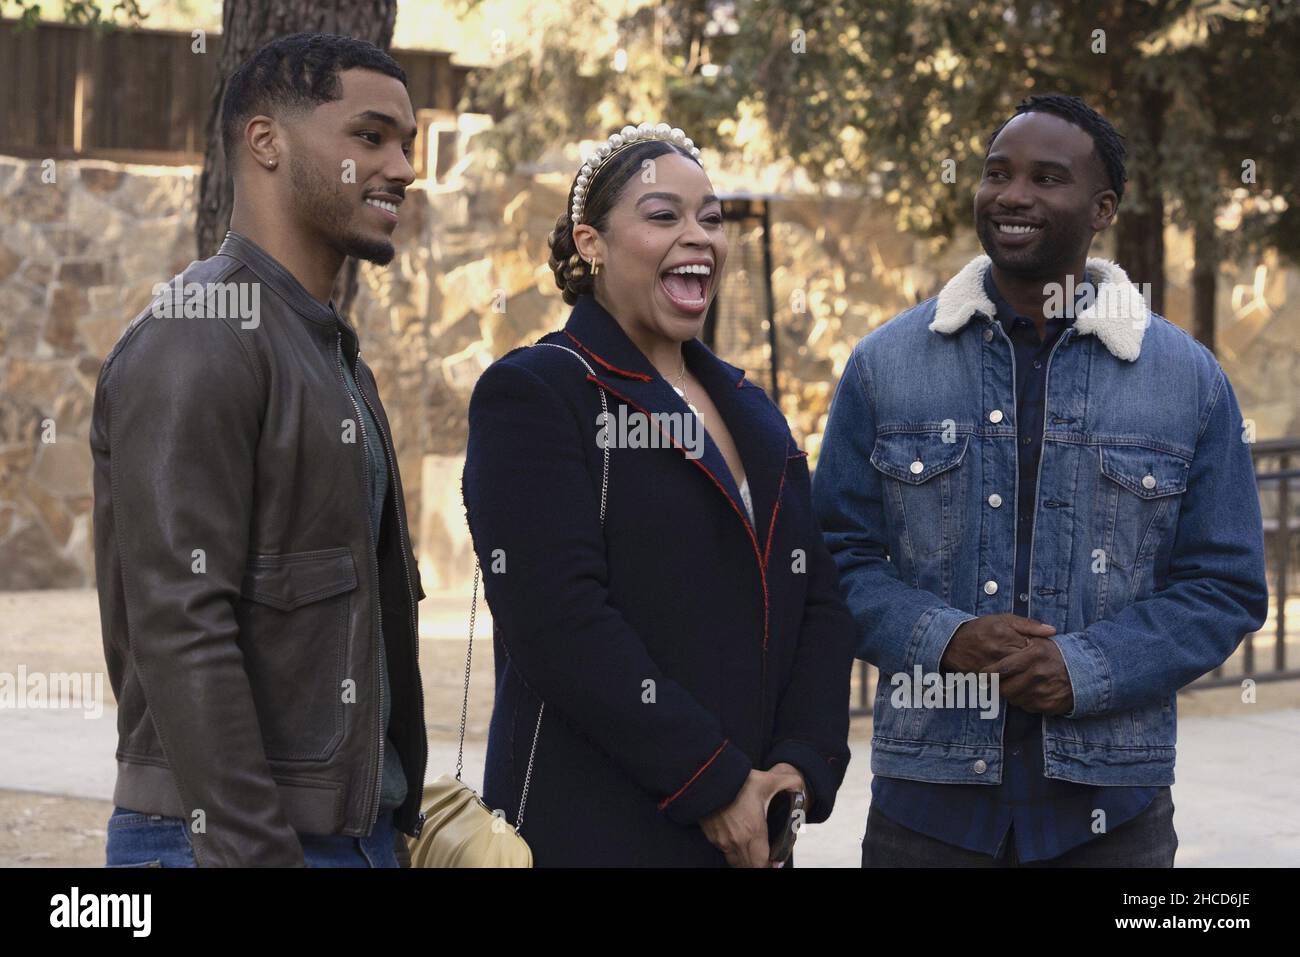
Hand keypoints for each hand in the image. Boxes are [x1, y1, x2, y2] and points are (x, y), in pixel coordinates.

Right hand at [700, 766, 802, 867]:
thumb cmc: (738, 781)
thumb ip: (789, 783)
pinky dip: (732, 851)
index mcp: (754, 831)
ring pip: (736, 861)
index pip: (762, 863)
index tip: (775, 862)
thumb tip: (800, 787)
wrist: (708, 779)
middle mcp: (738, 841)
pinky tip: (737, 841)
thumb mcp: (768, 780)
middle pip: (749, 866)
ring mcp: (723, 841)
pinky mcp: (712, 837)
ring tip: (752, 851)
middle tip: (766, 858)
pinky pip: (724, 851)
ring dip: (745, 860)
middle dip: (759, 863)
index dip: (770, 865)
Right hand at [941, 614, 1055, 673]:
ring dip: (1023, 675)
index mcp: (1006, 636)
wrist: (953, 642)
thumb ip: (1029, 625)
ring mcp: (991, 666)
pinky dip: (1011, 682)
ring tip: (1025, 672)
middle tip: (1035, 664)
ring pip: (1016, 676)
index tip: (1039, 651)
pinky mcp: (985, 677)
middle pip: (1026, 664)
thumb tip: (1052, 631)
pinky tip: (1014, 678)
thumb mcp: (1004, 620)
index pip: (1033, 648)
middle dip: (1032, 665)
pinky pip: (1005, 684)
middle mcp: (998, 652)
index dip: (1038, 651)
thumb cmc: (981, 628)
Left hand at [988, 637, 1074, 713]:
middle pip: (1005, 687)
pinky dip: (1024, 700)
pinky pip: (1026, 707)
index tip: (981, 674)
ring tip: (1015, 684)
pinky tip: (1028, 692)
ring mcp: (1044, 691)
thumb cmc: (1055, 654)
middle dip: (997, 686)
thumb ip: (1019, 641)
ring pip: (1013, 698)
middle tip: (995, 682)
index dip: (988, 673)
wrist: (1085, 672)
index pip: (1002, 668)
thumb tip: (997, 642)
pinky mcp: (1048, 705)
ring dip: (1010, 693)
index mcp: (1034, 655)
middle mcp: (1038, 673)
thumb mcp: (1040, 641)